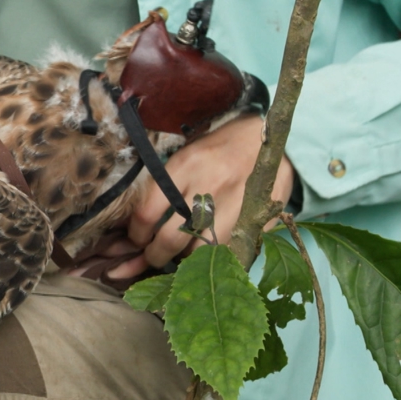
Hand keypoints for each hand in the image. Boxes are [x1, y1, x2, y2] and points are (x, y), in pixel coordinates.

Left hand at [114, 115, 293, 278]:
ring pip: (199, 252)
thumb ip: (164, 187)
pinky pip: (228, 253)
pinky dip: (214, 258)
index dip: (136, 234)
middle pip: (170, 240)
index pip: (147, 212)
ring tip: (180, 255)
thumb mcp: (185, 155)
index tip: (135, 239)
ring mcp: (235, 207)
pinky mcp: (255, 220)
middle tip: (152, 257)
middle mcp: (208, 187)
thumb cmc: (217, 147)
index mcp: (185, 166)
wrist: (265, 139)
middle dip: (154, 256)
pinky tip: (207, 256)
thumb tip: (137, 223)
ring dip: (184, 260)